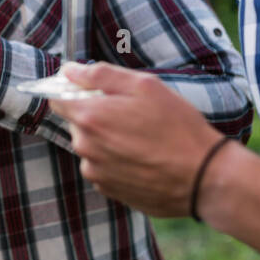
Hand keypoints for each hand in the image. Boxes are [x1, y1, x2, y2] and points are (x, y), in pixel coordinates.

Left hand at [48, 62, 222, 215]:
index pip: (57, 99)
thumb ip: (100, 75)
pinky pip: (103, 167)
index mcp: (89, 117)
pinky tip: (143, 157)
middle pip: (77, 122)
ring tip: (143, 138)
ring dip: (108, 139)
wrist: (202, 177)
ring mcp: (95, 171)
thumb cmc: (177, 127)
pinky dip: (117, 160)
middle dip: (97, 115)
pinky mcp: (108, 189)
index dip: (72, 91)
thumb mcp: (144, 87)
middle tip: (132, 113)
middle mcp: (85, 147)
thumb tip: (69, 70)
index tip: (91, 90)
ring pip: (91, 146)